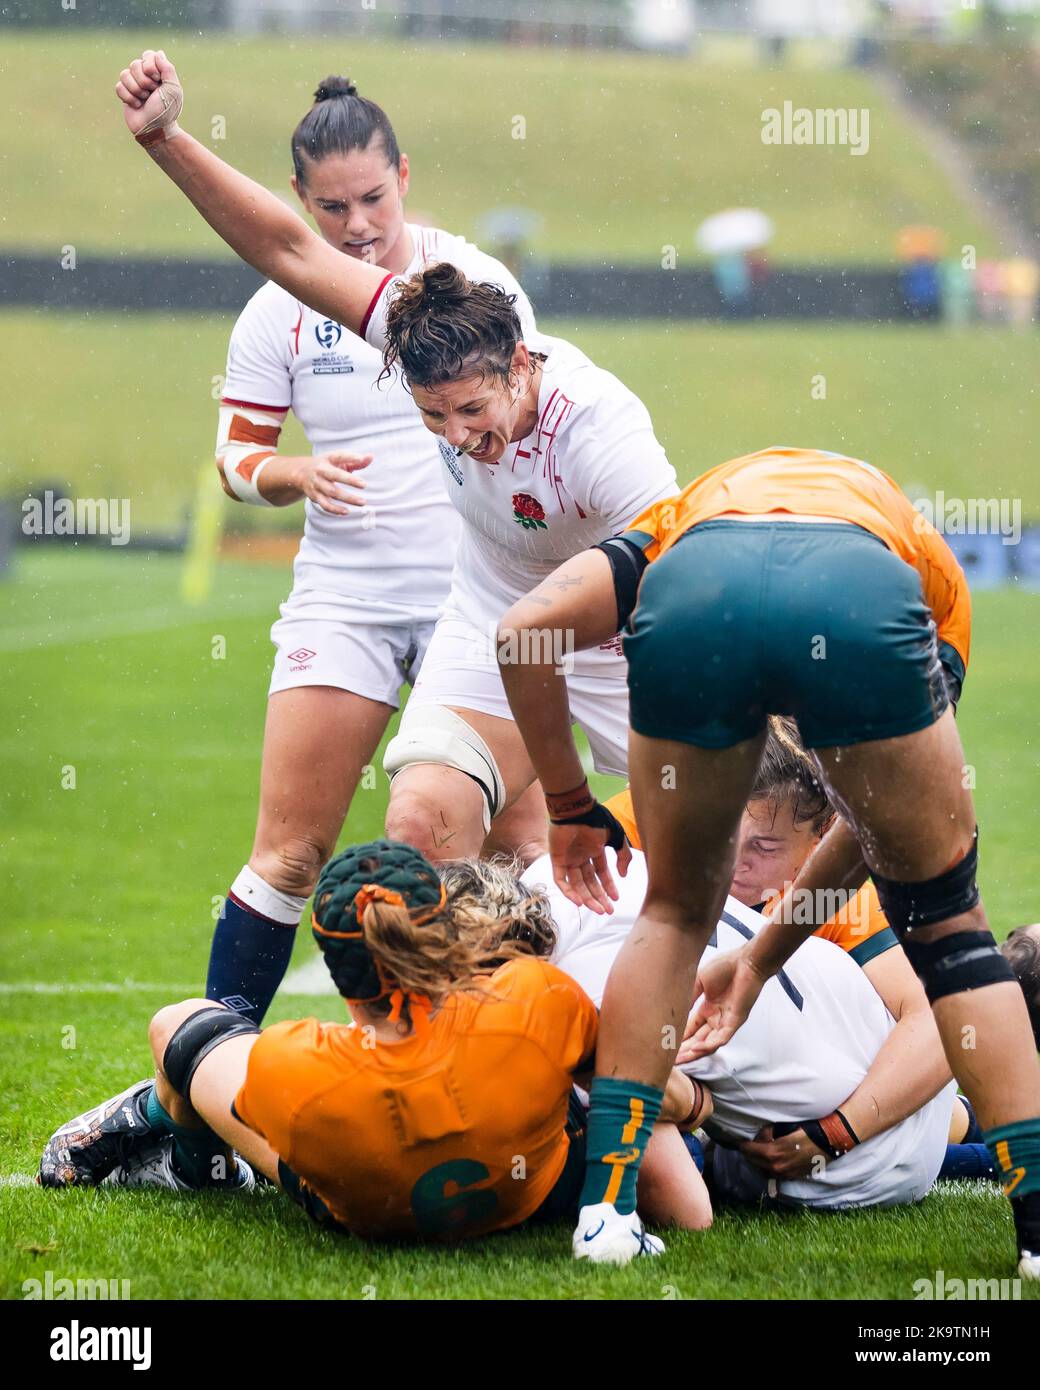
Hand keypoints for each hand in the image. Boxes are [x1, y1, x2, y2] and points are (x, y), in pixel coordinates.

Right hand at [116, 50, 182, 142]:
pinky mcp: (125, 94)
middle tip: (151, 93)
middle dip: (143, 81)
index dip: (150, 65)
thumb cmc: (166, 111)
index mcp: (159, 73)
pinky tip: (136, 106)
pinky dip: (128, 97)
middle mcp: (146, 77)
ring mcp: (134, 85)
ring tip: (144, 100)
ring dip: (136, 90)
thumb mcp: (173, 89)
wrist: (155, 130)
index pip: (148, 55)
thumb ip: (167, 69)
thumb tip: (158, 53)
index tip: (157, 79)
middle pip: (135, 64)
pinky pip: (119, 86)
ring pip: (124, 74)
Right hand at [290, 453, 371, 515]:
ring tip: (362, 502)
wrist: (302, 473)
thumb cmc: (327, 465)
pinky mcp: (314, 496)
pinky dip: (335, 510)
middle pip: (335, 476)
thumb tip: (371, 457)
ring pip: (331, 493)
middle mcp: (320, 471)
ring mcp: (316, 484)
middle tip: (364, 485)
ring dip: (347, 498)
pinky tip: (346, 512)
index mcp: (327, 459)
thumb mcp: (338, 459)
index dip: (350, 457)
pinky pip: (325, 504)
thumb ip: (355, 460)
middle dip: (350, 481)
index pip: (339, 456)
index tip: (361, 459)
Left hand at [548, 818, 630, 915]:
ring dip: (586, 898)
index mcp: (594, 851)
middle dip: (599, 897)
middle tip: (607, 911)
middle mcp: (581, 857)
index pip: (601, 874)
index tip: (616, 899)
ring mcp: (568, 859)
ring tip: (596, 909)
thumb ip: (623, 855)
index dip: (608, 887)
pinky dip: (569, 891)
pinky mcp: (556, 860)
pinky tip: (579, 901)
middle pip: (589, 883)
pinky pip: (561, 880)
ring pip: (576, 885)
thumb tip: (623, 876)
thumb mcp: (616, 837)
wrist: (575, 809)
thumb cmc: (596, 819)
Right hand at [677, 947, 765, 1061]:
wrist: (746, 961)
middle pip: (698, 1039)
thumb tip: (675, 1011)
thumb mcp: (699, 982)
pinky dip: (709, 1044)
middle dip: (685, 1050)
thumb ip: (689, 998)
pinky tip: (697, 1048)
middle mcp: (717, 1017)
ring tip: (680, 1059)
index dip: (680, 1037)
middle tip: (670, 1060)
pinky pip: (722, 1038)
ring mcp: (727, 1021)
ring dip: (695, 1052)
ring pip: (709, 1043)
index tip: (666, 1044)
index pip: (691, 1028)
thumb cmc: (725, 967)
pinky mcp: (736, 1021)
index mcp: (708, 1008)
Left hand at [739, 1124, 826, 1178]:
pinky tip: (770, 1159)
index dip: (742, 1144)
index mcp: (772, 1154)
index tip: (739, 1139)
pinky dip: (768, 1167)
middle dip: (748, 1152)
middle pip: (753, 1161)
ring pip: (762, 1170)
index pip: (748, 1150)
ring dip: (758, 1161)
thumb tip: (760, 1136)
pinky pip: (774, 1174)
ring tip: (758, 1151)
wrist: (827, 1141)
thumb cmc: (805, 1130)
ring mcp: (785, 1174)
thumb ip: (767, 1132)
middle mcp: (776, 1167)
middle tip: (748, 1144)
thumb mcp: (783, 1127)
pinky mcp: (792, 1176)